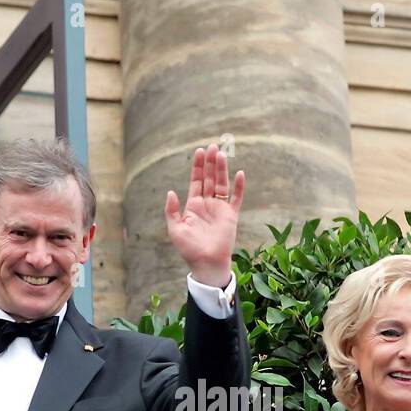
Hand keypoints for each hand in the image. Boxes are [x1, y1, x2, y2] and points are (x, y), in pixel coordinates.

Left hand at [165, 142, 244, 287]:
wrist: (206, 263)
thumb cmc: (189, 249)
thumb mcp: (175, 229)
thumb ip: (172, 210)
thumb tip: (171, 192)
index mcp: (193, 206)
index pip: (196, 181)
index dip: (198, 167)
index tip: (199, 152)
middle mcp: (207, 204)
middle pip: (210, 179)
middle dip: (210, 163)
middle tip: (212, 147)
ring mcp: (220, 209)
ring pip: (222, 184)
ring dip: (222, 170)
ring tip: (221, 154)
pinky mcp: (231, 216)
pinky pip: (236, 198)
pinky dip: (239, 187)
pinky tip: (239, 174)